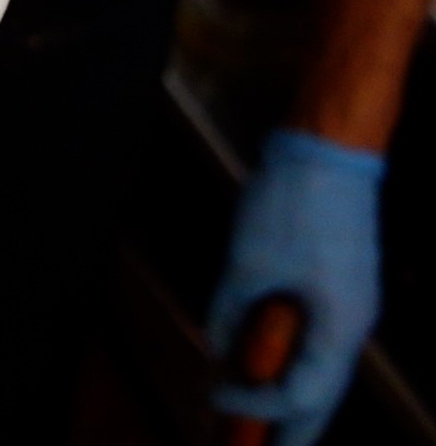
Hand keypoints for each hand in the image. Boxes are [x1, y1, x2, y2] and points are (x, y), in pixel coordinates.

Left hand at [207, 130, 384, 445]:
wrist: (329, 150)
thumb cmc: (293, 204)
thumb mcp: (248, 262)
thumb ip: (231, 309)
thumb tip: (219, 343)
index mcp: (339, 326)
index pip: (301, 393)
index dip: (258, 405)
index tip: (217, 399)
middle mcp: (351, 323)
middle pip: (323, 394)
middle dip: (293, 429)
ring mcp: (349, 304)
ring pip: (321, 367)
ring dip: (290, 395)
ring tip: (260, 419)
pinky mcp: (339, 285)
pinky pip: (316, 338)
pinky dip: (291, 358)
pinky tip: (264, 363)